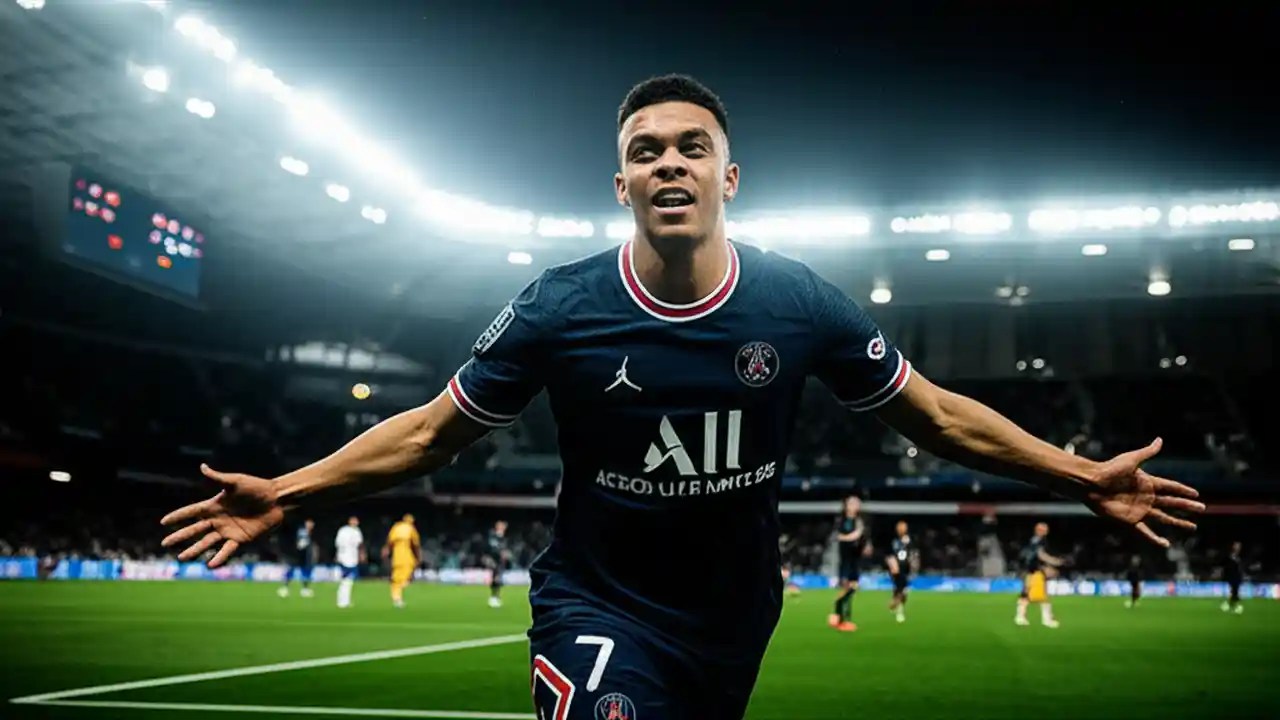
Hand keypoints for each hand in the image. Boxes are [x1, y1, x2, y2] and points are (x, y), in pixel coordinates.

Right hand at [160, 464, 284, 566]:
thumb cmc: (257, 487)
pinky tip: (210, 565)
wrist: (277, 499)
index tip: (163, 522)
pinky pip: (227, 550)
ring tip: (181, 558)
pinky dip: (219, 557)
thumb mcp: (236, 481)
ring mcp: (229, 530)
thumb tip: (202, 467)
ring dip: (194, 550)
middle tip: (165, 544)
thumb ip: (218, 477)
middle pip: (195, 530)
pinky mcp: (241, 539)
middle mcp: (219, 520)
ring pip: (207, 542)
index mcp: (215, 505)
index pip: (192, 512)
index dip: (178, 516)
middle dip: (180, 536)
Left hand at [1084, 438, 1204, 546]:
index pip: (1170, 486)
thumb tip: (1160, 439)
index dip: (1183, 490)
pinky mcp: (1130, 520)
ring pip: (1164, 518)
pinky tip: (1166, 544)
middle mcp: (1146, 497)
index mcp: (1147, 482)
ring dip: (1178, 522)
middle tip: (1202, 509)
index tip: (1196, 493)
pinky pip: (1145, 531)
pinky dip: (1155, 539)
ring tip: (1193, 527)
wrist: (1091, 483)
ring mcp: (1139, 509)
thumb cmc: (1109, 469)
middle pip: (1172, 503)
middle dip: (1186, 506)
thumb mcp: (1130, 459)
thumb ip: (1147, 452)